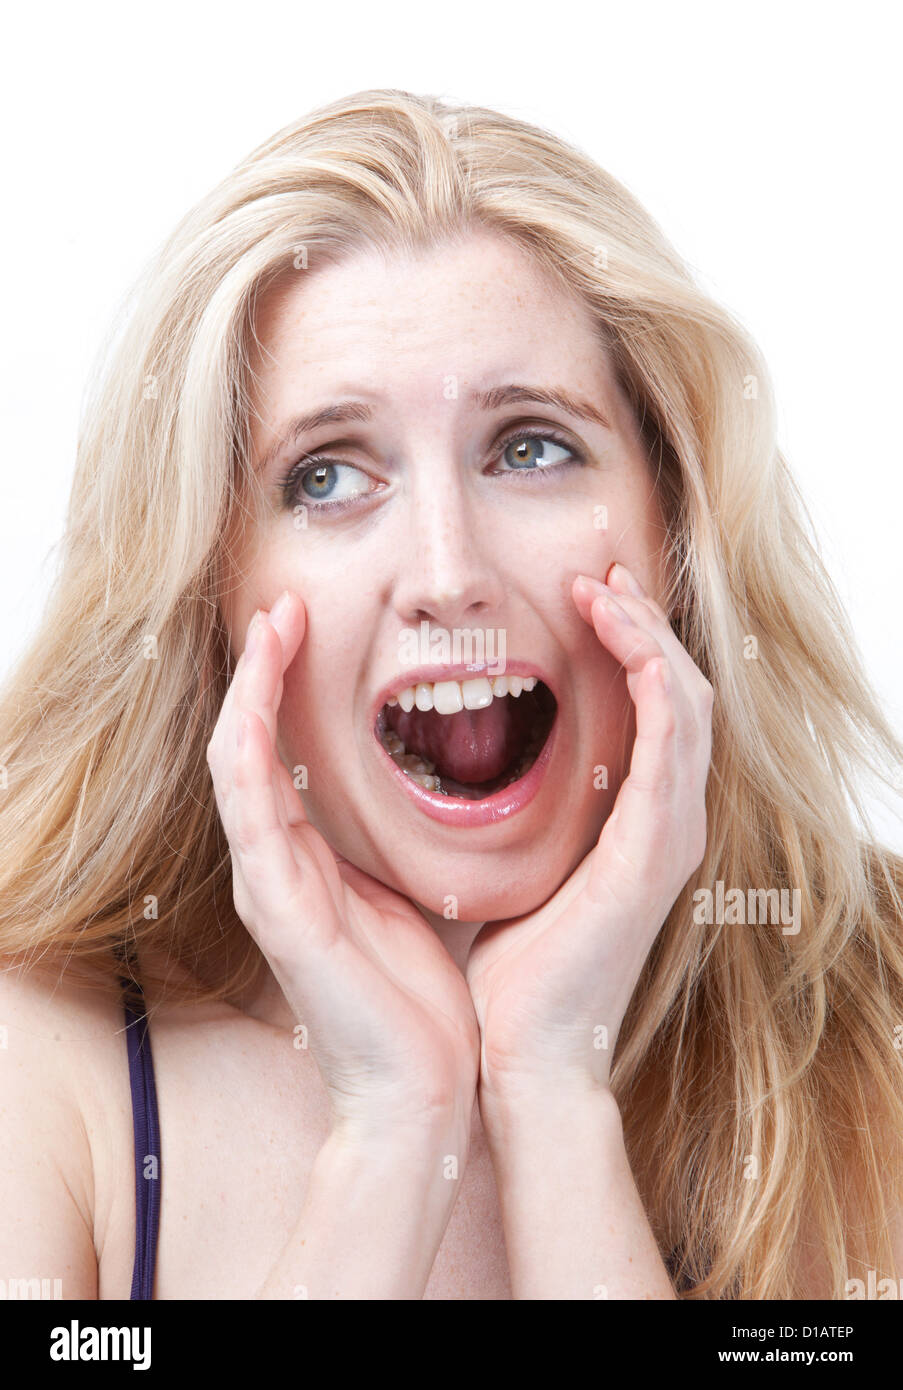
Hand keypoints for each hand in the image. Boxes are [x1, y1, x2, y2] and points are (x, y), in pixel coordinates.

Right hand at [206, 591, 479, 1144]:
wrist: (424, 1089)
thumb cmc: (421, 1001)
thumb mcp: (408, 897)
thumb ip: (395, 846)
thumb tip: (432, 791)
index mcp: (306, 863)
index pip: (280, 756)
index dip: (285, 689)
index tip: (310, 629)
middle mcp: (275, 866)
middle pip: (247, 746)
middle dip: (261, 673)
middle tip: (285, 609)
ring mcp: (266, 885)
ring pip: (235, 764)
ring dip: (250, 690)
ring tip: (273, 626)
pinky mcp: (274, 907)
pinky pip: (247, 808)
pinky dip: (248, 745)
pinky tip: (257, 699)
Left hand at [466, 562, 712, 1103]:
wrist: (518, 1053)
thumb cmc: (509, 973)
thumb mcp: (514, 871)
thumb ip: (516, 819)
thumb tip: (466, 770)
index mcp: (636, 826)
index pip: (653, 712)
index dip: (630, 649)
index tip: (585, 599)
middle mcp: (667, 822)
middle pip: (680, 691)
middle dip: (644, 624)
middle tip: (600, 574)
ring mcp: (670, 833)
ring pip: (686, 699)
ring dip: (649, 633)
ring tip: (603, 586)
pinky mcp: (656, 845)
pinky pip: (672, 736)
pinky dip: (652, 674)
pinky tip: (620, 631)